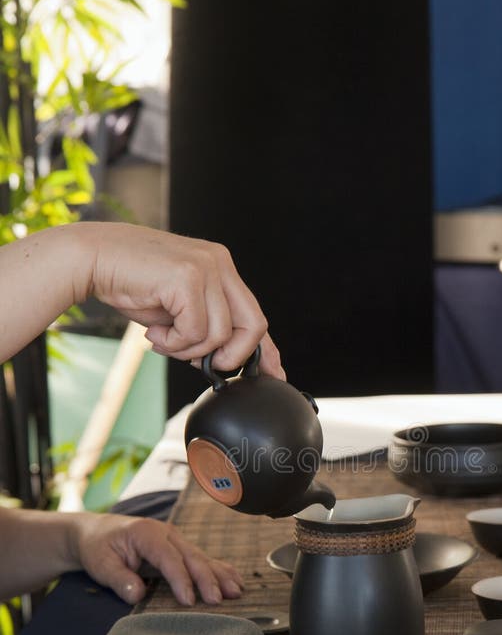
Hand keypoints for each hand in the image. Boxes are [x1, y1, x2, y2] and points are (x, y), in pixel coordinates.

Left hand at [73, 513, 244, 605]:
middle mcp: (166, 533)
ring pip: (202, 557)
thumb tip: (138, 595)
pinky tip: (235, 580)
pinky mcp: (179, 548)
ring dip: (220, 575)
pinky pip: (202, 558)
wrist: (96, 531)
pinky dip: (219, 570)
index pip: (169, 558)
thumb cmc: (98, 547)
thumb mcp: (101, 563)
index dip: (181, 579)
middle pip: (192, 556)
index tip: (189, 601)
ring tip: (236, 591)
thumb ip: (119, 579)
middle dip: (208, 579)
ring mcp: (176, 539)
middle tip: (219, 600)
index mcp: (147, 533)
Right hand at [86, 223, 284, 377]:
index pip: (255, 313)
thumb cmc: (130, 284)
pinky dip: (175, 342)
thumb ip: (205, 326)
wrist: (91, 260)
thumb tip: (223, 360)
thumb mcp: (178, 309)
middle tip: (200, 363)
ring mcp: (206, 266)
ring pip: (221, 334)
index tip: (276, 374)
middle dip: (232, 356)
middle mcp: (220, 262)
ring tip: (163, 339)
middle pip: (253, 325)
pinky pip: (196, 331)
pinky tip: (155, 333)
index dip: (267, 350)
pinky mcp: (189, 276)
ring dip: (189, 349)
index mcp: (221, 267)